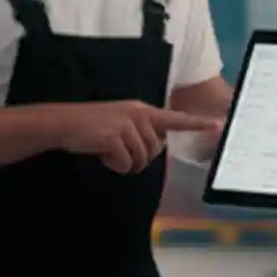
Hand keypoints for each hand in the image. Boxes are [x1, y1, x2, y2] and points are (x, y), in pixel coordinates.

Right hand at [53, 100, 220, 173]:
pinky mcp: (115, 136)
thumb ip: (141, 131)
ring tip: (109, 152)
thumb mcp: (121, 121)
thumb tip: (156, 148)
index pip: (173, 118)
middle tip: (119, 152)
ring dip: (126, 163)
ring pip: (142, 159)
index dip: (194, 123)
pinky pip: (125, 163)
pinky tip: (103, 155)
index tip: (214, 124)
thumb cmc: (91, 126)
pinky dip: (115, 166)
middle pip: (155, 150)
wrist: (62, 122)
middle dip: (140, 158)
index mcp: (142, 110)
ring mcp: (126, 124)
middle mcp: (138, 114)